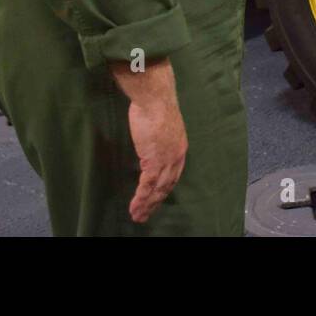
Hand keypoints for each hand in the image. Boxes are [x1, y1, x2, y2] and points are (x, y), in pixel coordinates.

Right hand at [109, 57, 187, 223]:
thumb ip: (159, 137)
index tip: (158, 197)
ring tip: (138, 217)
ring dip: (147, 205)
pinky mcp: (154, 160)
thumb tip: (151, 139)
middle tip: (146, 214)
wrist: (155, 99)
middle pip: (167, 185)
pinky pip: (147, 185)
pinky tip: (134, 208)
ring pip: (157, 189)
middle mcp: (177, 156)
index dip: (165, 188)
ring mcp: (166, 160)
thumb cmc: (155, 106)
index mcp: (180, 147)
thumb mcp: (162, 125)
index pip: (174, 174)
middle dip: (156, 202)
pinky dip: (140, 198)